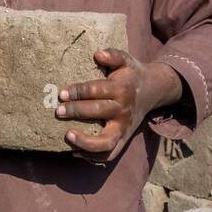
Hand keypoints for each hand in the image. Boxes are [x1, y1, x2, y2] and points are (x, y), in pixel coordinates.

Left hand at [56, 49, 183, 162]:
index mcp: (122, 89)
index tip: (62, 93)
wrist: (153, 91)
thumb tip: (97, 53)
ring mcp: (124, 128)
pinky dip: (93, 157)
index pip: (97, 90)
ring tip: (67, 136)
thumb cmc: (131, 75)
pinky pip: (110, 154)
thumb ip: (113, 55)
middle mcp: (123, 110)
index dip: (78, 91)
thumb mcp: (126, 61)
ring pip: (107, 141)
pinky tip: (75, 153)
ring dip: (86, 142)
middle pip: (98, 112)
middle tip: (58, 111)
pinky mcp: (123, 140)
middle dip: (76, 111)